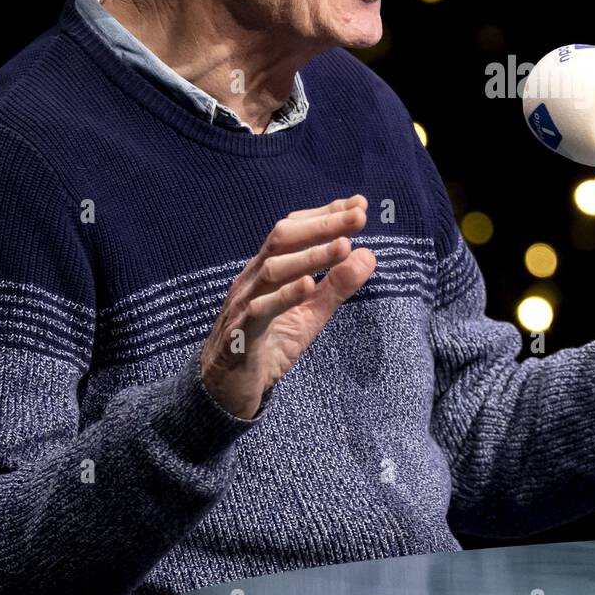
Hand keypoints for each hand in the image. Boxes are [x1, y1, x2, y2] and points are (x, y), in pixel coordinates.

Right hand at [200, 195, 376, 418]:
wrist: (226, 390)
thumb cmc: (269, 344)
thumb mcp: (310, 314)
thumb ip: (337, 286)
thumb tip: (369, 255)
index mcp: (267, 269)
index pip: (293, 231)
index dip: (325, 215)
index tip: (359, 204)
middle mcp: (253, 278)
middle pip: (283, 239)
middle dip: (323, 224)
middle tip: (359, 216)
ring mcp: (242, 303)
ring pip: (273, 270)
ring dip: (311, 256)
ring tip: (344, 246)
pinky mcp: (239, 334)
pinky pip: (258, 310)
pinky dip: (283, 296)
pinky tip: (307, 286)